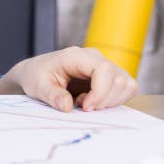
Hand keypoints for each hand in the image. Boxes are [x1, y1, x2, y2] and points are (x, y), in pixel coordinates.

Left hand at [0, 46, 138, 112]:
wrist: (36, 73)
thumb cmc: (36, 76)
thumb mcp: (37, 86)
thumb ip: (51, 95)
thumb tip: (67, 106)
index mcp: (76, 56)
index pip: (104, 69)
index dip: (100, 92)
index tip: (85, 107)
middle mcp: (94, 57)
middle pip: (119, 79)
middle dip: (104, 100)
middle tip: (82, 107)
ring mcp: (103, 66)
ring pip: (127, 84)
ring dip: (111, 101)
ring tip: (86, 103)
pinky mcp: (109, 76)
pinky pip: (126, 89)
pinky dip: (114, 100)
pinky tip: (93, 101)